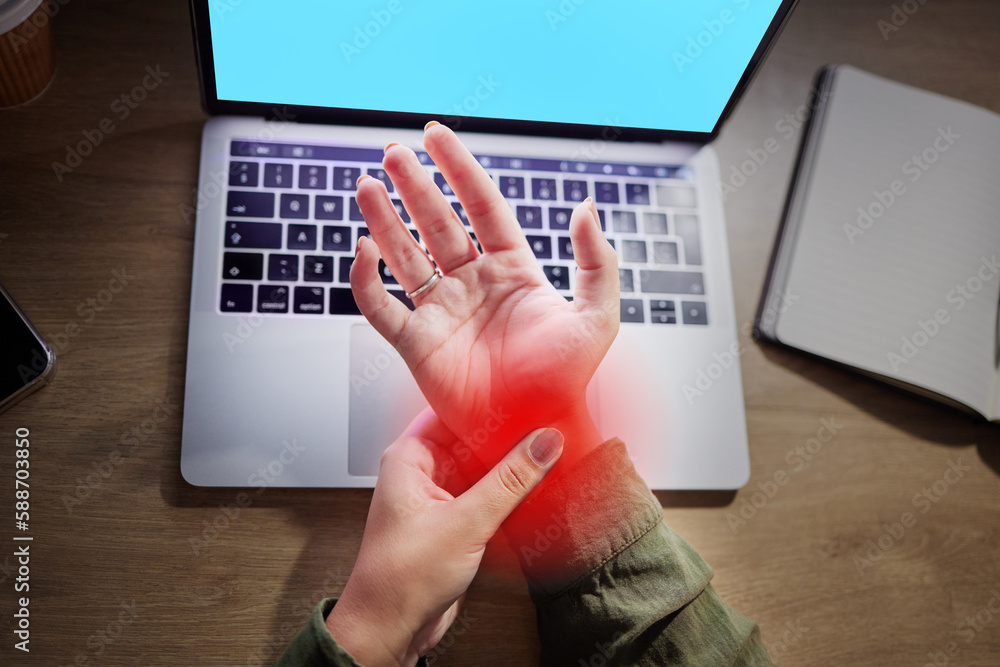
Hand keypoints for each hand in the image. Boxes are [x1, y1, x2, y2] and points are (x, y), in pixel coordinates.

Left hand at [325, 408, 563, 666]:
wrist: (390, 630)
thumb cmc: (397, 579)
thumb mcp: (463, 524)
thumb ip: (509, 482)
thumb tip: (543, 444)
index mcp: (411, 457)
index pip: (454, 410)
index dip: (490, 400)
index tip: (528, 394)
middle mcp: (424, 472)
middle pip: (474, 438)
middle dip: (510, 434)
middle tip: (550, 423)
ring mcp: (441, 497)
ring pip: (485, 468)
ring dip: (515, 466)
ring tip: (553, 450)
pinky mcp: (456, 521)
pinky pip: (489, 496)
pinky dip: (512, 493)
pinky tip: (540, 487)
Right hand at [351, 122, 618, 471]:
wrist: (537, 428)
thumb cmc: (569, 381)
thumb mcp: (597, 316)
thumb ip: (596, 261)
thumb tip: (584, 208)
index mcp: (513, 270)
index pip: (482, 206)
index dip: (459, 168)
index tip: (435, 135)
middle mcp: (474, 284)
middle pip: (437, 222)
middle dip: (414, 186)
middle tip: (392, 153)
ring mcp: (443, 312)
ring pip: (405, 256)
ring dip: (385, 220)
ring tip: (367, 186)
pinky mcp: (418, 345)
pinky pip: (382, 307)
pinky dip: (367, 280)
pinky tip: (362, 250)